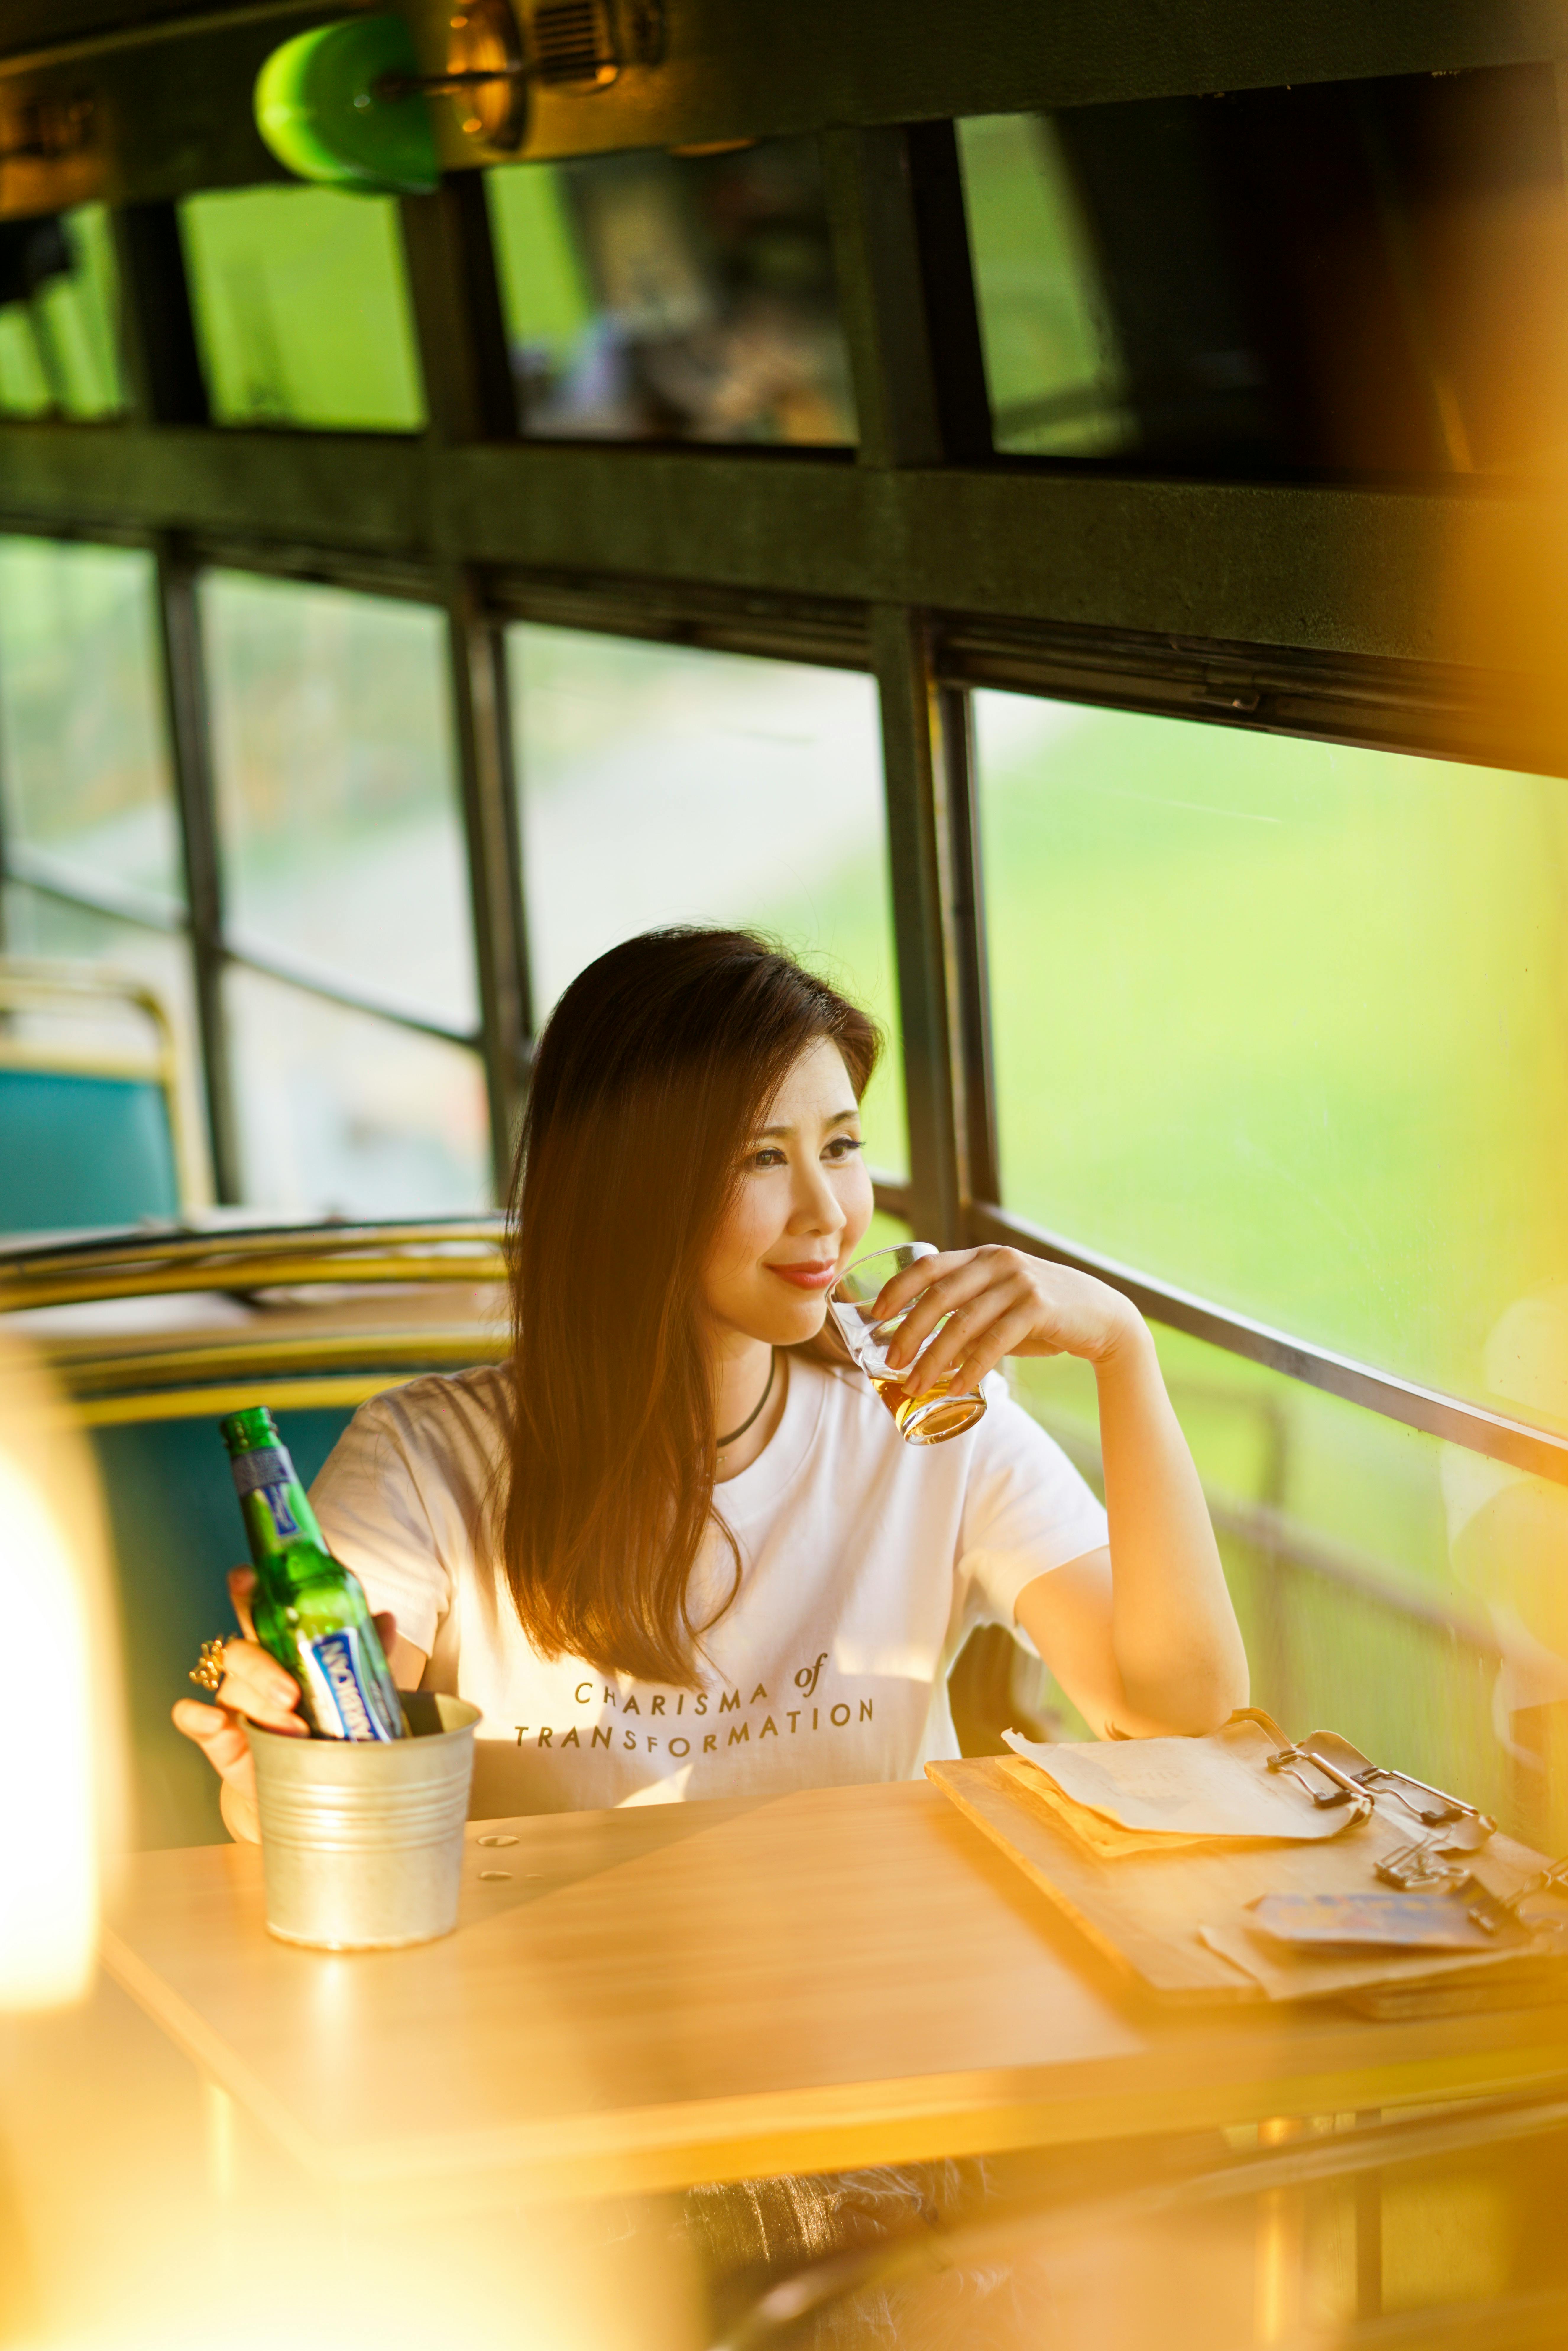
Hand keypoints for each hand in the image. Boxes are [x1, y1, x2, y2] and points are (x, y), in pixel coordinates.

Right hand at [170, 1568, 398, 1843]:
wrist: (310, 1784)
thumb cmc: (328, 1724)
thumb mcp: (351, 1687)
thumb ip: (367, 1652)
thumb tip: (386, 1620)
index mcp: (279, 1650)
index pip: (256, 1611)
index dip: (246, 1590)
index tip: (247, 1578)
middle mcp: (251, 1671)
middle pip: (241, 1651)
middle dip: (263, 1670)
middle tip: (292, 1695)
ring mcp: (232, 1703)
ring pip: (231, 1689)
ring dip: (259, 1708)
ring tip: (294, 1731)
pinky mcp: (219, 1738)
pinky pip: (193, 1721)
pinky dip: (197, 1719)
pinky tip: (215, 1723)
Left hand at [877, 1246, 1142, 1391]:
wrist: (1102, 1316)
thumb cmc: (1042, 1316)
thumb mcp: (1000, 1306)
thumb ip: (966, 1317)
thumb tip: (922, 1350)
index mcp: (982, 1257)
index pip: (929, 1265)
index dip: (898, 1289)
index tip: (875, 1316)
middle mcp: (998, 1262)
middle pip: (939, 1296)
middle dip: (910, 1331)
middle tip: (891, 1361)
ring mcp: (1020, 1282)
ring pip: (964, 1322)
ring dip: (936, 1358)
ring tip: (916, 1385)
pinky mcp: (1040, 1306)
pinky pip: (996, 1341)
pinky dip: (972, 1368)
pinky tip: (957, 1388)